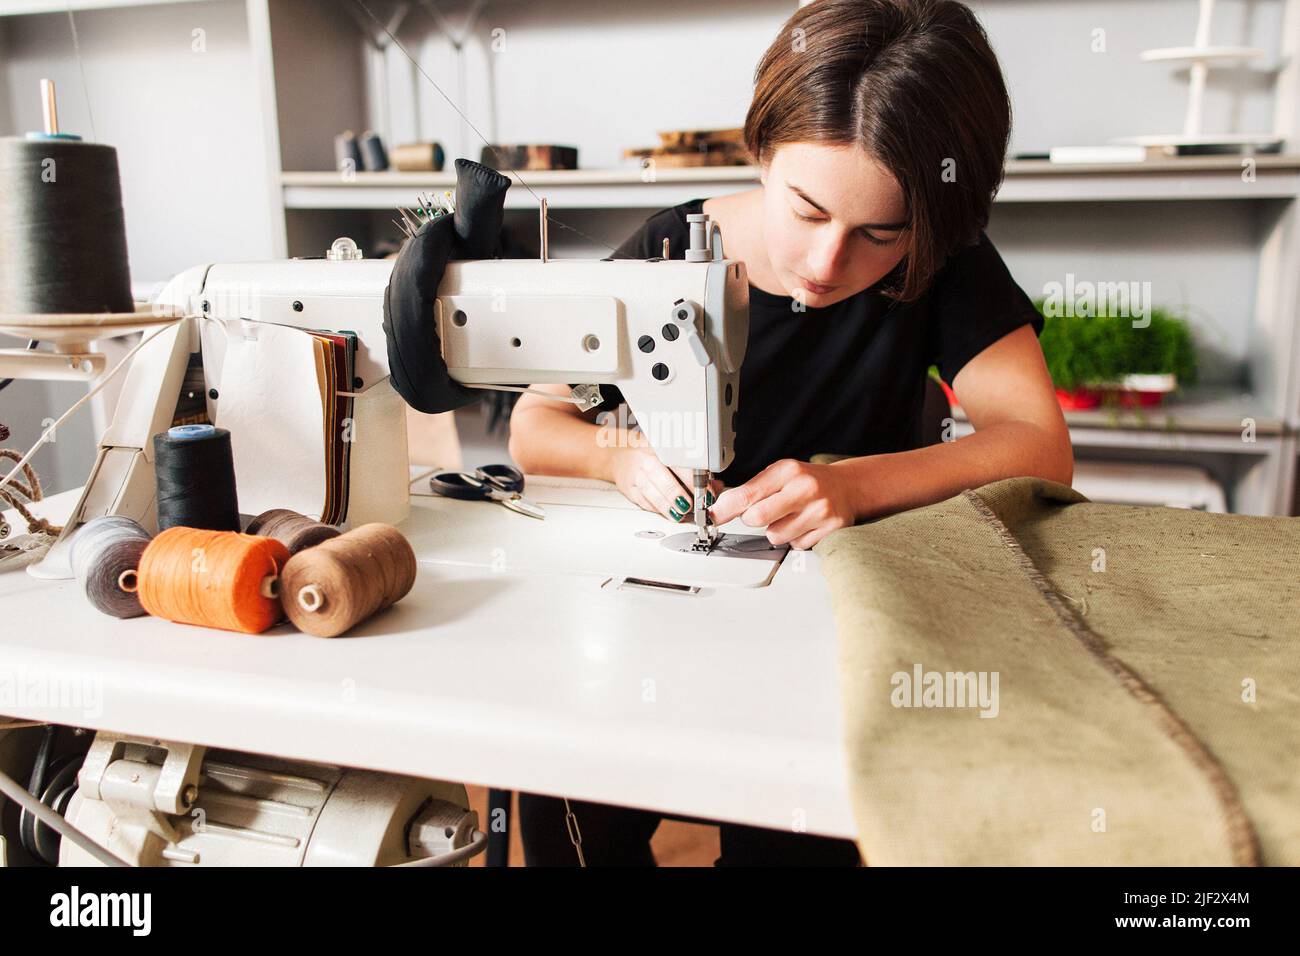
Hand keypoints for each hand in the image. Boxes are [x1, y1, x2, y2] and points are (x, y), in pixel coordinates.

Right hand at [608, 433, 722, 522]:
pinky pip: (644, 501)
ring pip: (651, 491)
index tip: (705, 491)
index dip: (694, 479)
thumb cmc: (651, 457)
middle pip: (661, 477)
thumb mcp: (672, 457)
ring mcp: (636, 476)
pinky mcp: (630, 490)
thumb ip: (695, 472)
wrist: (620, 459)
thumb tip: (715, 486)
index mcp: (661, 449)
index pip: (679, 463)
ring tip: (679, 513)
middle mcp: (646, 461)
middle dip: (677, 493)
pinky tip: (668, 513)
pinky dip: (657, 509)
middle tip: (691, 505)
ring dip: (666, 505)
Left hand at [708, 458, 857, 549]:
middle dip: (752, 520)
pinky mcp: (831, 529)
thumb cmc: (807, 482)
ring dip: (776, 531)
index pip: (747, 493)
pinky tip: (805, 524)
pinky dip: (795, 538)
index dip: (725, 509)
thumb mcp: (780, 475)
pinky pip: (796, 545)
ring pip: (775, 536)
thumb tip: (720, 507)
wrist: (847, 487)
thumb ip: (752, 489)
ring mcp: (820, 510)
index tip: (713, 517)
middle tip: (762, 513)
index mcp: (788, 470)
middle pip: (757, 518)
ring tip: (790, 517)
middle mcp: (805, 488)